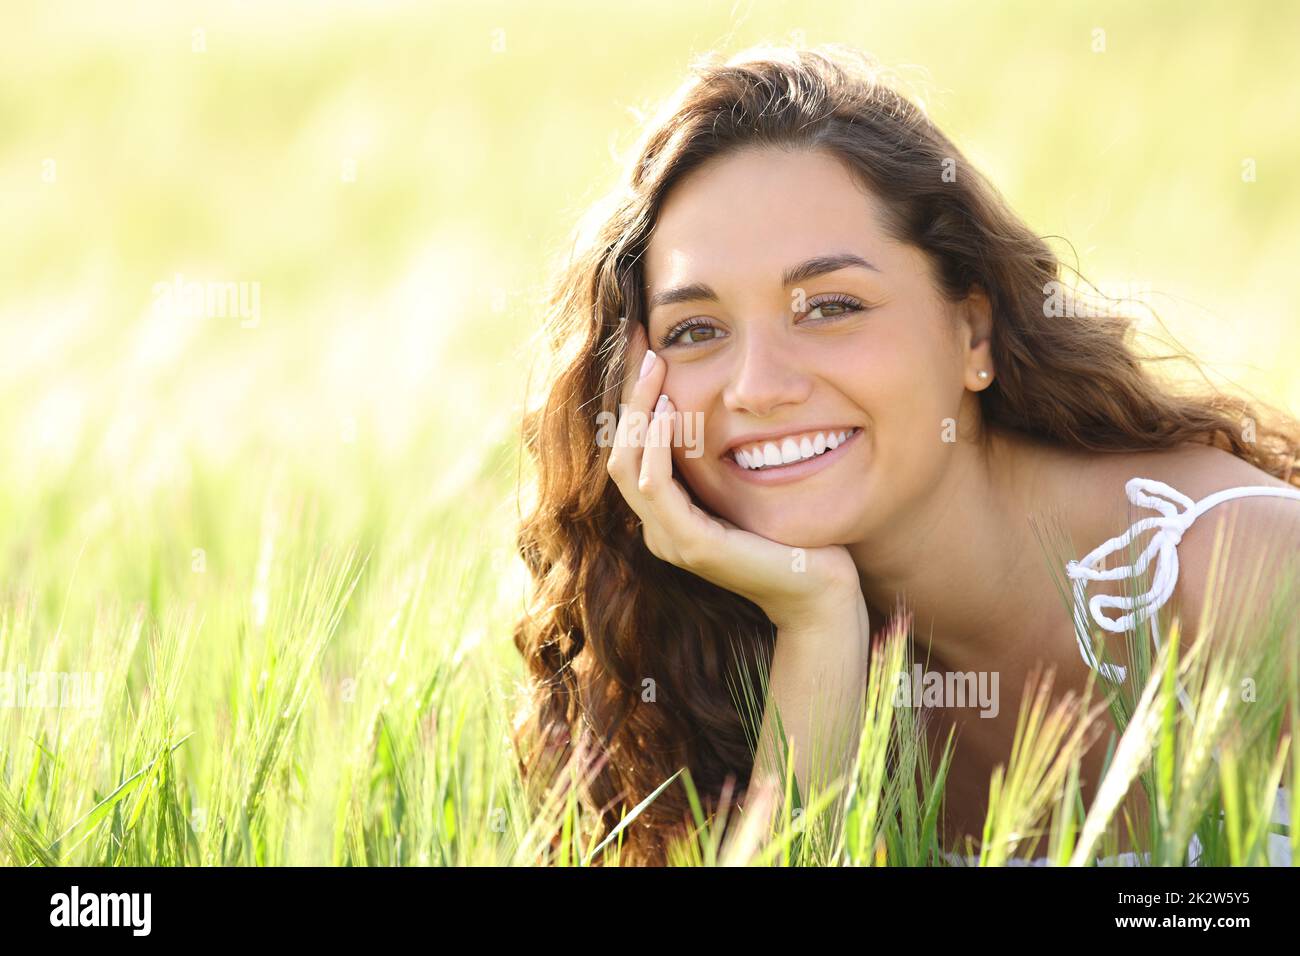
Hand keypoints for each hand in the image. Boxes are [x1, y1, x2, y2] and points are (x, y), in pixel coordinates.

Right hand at [605, 321, 865, 632]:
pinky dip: (657, 448)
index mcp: (669, 515)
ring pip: (628, 465)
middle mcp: (660, 529)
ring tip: (655, 366)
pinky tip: (668, 412)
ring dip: (638, 411)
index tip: (642, 345)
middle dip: (628, 394)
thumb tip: (727, 400)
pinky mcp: (694, 546)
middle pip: (620, 451)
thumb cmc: (799, 539)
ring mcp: (672, 540)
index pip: (632, 449)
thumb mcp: (755, 486)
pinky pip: (658, 488)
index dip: (632, 398)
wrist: (822, 597)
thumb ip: (731, 456)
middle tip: (640, 341)